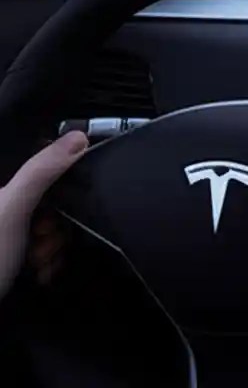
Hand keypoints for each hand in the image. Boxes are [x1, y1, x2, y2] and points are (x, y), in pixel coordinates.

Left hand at [0, 132, 87, 297]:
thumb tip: (79, 136)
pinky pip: (42, 249)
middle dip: (54, 224)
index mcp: (0, 190)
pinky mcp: (12, 256)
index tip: (59, 202)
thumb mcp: (12, 207)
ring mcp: (7, 233)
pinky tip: (40, 272)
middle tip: (43, 239)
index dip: (58, 183)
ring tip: (39, 262)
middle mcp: (4, 207)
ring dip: (53, 247)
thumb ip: (42, 170)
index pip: (38, 171)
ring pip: (48, 227)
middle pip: (46, 202)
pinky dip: (47, 261)